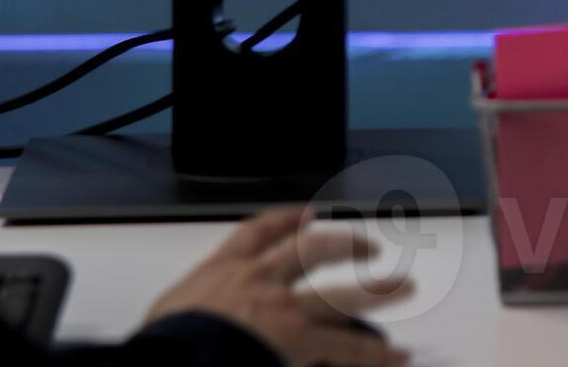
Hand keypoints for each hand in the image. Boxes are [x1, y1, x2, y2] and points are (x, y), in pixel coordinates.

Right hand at [146, 206, 416, 366]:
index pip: (260, 232)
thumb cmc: (162, 344)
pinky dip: (374, 353)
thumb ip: (196, 304)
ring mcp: (282, 307)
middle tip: (370, 247)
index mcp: (223, 269)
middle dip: (345, 246)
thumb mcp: (170, 313)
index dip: (286, 220)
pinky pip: (346, 345)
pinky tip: (396, 354)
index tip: (306, 215)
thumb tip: (197, 314)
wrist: (170, 361)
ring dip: (377, 290)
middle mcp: (259, 280)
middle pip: (313, 249)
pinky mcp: (298, 338)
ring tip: (404, 287)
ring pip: (340, 292)